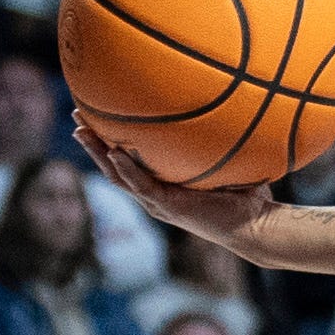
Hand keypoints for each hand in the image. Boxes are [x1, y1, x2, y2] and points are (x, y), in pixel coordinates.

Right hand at [75, 116, 278, 260]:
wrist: (258, 227)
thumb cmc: (248, 197)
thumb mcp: (227, 164)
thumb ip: (217, 143)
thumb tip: (227, 107)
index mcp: (163, 187)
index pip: (127, 162)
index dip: (108, 142)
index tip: (95, 117)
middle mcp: (155, 196)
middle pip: (112, 167)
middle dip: (93, 143)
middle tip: (76, 117)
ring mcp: (159, 203)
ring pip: (118, 176)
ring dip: (99, 153)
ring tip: (82, 130)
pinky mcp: (170, 207)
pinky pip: (142, 186)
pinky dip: (127, 169)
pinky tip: (115, 153)